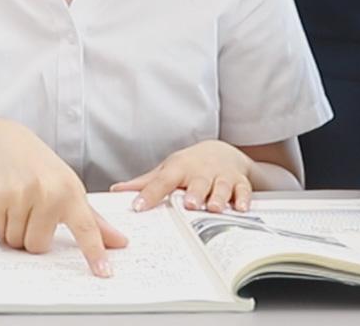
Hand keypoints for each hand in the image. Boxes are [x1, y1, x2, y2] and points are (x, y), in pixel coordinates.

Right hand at [0, 122, 128, 276]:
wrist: (4, 142)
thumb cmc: (41, 169)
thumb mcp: (69, 187)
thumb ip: (93, 220)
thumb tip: (120, 242)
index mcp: (71, 192)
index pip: (87, 228)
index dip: (94, 252)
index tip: (103, 271)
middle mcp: (48, 192)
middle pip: (38, 246)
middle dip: (32, 237)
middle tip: (32, 215)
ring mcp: (21, 194)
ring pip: (16, 241)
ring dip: (15, 231)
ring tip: (18, 206)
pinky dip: (0, 224)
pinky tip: (5, 202)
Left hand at [111, 140, 256, 212]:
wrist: (223, 151)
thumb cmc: (190, 165)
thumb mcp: (167, 169)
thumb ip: (145, 183)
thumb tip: (116, 191)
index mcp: (179, 168)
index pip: (162, 180)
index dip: (149, 193)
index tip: (138, 206)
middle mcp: (200, 171)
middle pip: (196, 182)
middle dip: (194, 193)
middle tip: (189, 204)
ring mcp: (221, 176)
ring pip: (220, 187)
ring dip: (218, 197)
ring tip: (214, 208)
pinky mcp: (239, 182)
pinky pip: (243, 190)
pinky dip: (243, 199)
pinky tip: (241, 208)